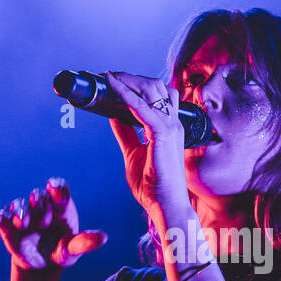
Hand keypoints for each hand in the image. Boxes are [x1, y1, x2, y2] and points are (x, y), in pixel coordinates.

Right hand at [0, 177, 106, 269]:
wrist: (41, 264)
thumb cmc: (62, 251)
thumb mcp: (74, 249)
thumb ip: (85, 242)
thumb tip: (104, 237)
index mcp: (60, 206)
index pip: (58, 188)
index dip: (56, 187)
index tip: (54, 189)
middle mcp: (40, 205)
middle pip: (38, 197)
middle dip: (40, 207)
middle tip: (44, 223)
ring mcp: (23, 214)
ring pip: (19, 205)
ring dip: (20, 212)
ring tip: (22, 224)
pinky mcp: (6, 225)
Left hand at [102, 70, 190, 215]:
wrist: (165, 204)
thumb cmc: (153, 185)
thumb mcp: (133, 152)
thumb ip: (126, 132)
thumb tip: (113, 114)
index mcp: (168, 127)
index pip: (156, 95)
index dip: (136, 84)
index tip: (114, 79)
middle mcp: (172, 123)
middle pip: (154, 86)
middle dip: (131, 78)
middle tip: (108, 76)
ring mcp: (170, 127)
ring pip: (150, 90)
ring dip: (128, 81)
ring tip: (109, 78)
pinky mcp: (163, 133)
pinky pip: (142, 107)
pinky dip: (126, 94)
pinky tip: (112, 87)